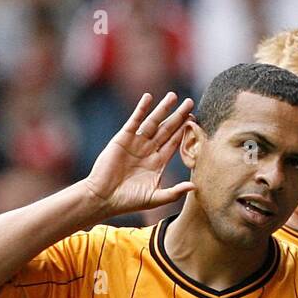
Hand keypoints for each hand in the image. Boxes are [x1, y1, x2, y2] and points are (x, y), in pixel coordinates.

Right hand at [82, 91, 195, 218]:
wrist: (103, 198)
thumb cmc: (128, 201)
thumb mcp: (155, 198)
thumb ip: (174, 192)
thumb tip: (194, 186)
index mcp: (157, 163)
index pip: (173, 143)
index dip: (183, 131)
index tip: (194, 119)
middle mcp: (147, 150)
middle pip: (166, 129)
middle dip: (178, 116)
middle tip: (190, 102)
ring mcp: (135, 143)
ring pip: (152, 122)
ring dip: (162, 109)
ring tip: (173, 96)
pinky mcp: (122, 138)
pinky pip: (134, 120)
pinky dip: (141, 109)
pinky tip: (149, 97)